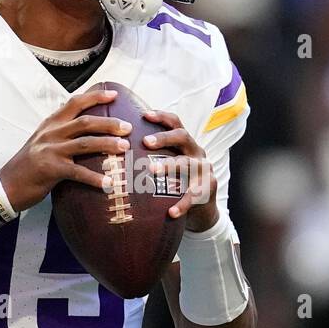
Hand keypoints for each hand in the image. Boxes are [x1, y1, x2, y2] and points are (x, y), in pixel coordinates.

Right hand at [0, 87, 131, 211]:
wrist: (7, 185)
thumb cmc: (29, 165)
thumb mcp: (43, 141)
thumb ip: (61, 133)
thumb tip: (86, 129)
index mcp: (51, 123)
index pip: (75, 103)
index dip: (95, 97)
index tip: (114, 94)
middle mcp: (51, 133)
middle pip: (85, 122)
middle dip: (109, 123)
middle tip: (128, 127)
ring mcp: (50, 150)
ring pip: (85, 143)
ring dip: (107, 144)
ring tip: (125, 148)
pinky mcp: (51, 169)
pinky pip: (78, 172)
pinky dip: (95, 177)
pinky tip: (109, 183)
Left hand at [142, 109, 218, 231]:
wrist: (203, 206)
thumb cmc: (179, 181)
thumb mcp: (171, 164)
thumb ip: (154, 155)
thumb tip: (119, 149)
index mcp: (186, 143)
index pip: (175, 123)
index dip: (161, 117)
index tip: (144, 115)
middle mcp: (196, 152)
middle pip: (182, 137)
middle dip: (164, 137)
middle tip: (145, 141)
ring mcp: (204, 169)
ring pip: (187, 163)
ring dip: (169, 165)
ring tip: (152, 169)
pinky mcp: (208, 188)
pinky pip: (194, 196)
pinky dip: (182, 204)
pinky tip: (171, 212)